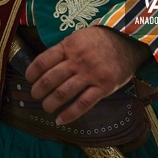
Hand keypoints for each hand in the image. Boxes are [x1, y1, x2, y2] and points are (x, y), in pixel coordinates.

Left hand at [26, 26, 149, 125]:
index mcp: (70, 46)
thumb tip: (44, 65)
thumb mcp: (80, 37)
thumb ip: (64, 49)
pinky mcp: (103, 87)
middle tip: (35, 95)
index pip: (43, 61)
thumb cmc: (101, 39)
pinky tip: (61, 120)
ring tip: (46, 108)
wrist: (129, 41)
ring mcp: (91, 74)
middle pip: (50, 79)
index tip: (28, 79)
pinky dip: (70, 114)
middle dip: (38, 91)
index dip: (32, 72)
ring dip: (50, 104)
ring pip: (63, 93)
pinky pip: (83, 104)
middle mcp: (78, 60)